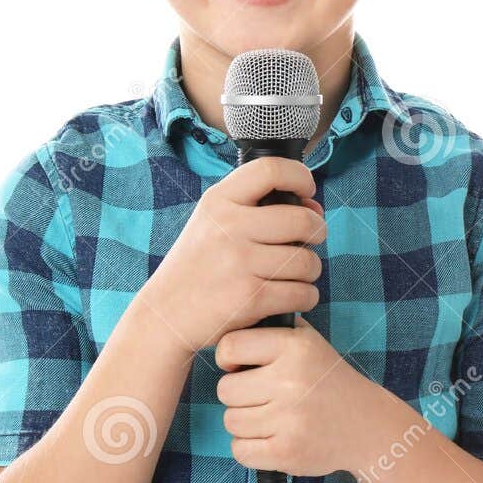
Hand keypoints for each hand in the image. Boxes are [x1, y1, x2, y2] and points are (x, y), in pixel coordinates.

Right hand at [141, 156, 325, 355]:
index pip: (272, 169)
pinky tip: (292, 296)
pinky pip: (303, 293)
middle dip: (317, 231)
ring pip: (307, 261)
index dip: (301, 177)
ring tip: (295, 274)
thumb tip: (313, 207)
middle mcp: (228, 227)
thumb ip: (256, 208)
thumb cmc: (198, 266)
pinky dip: (305, 297)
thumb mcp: (212, 223)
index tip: (307, 194)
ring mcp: (239, 263)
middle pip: (302, 220)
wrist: (165, 313)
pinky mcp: (250, 298)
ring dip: (310, 270)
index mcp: (219, 201)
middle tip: (311, 240)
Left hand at [215, 316, 370, 477]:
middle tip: (264, 398)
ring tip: (273, 419)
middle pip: (225, 389)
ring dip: (246, 423)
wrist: (368, 425)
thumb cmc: (328, 382)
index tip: (240, 367)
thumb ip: (273, 328)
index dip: (229, 358)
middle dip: (239, 396)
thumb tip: (230, 322)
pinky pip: (240, 450)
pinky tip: (272, 440)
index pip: (229, 347)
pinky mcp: (286, 452)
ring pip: (231, 421)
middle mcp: (291, 380)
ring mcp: (288, 419)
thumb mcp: (309, 342)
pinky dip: (251, 449)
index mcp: (295, 347)